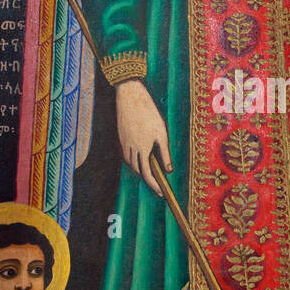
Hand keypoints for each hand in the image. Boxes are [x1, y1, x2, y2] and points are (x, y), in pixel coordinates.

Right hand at [115, 80, 171, 194]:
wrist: (129, 97)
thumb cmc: (148, 113)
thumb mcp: (161, 133)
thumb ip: (165, 153)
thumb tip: (168, 170)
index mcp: (142, 149)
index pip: (147, 174)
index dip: (154, 185)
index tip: (160, 192)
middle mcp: (131, 149)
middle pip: (137, 170)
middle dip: (146, 179)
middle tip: (156, 184)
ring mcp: (124, 143)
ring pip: (130, 163)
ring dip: (139, 170)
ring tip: (148, 172)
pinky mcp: (120, 137)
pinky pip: (126, 155)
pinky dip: (132, 160)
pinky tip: (138, 158)